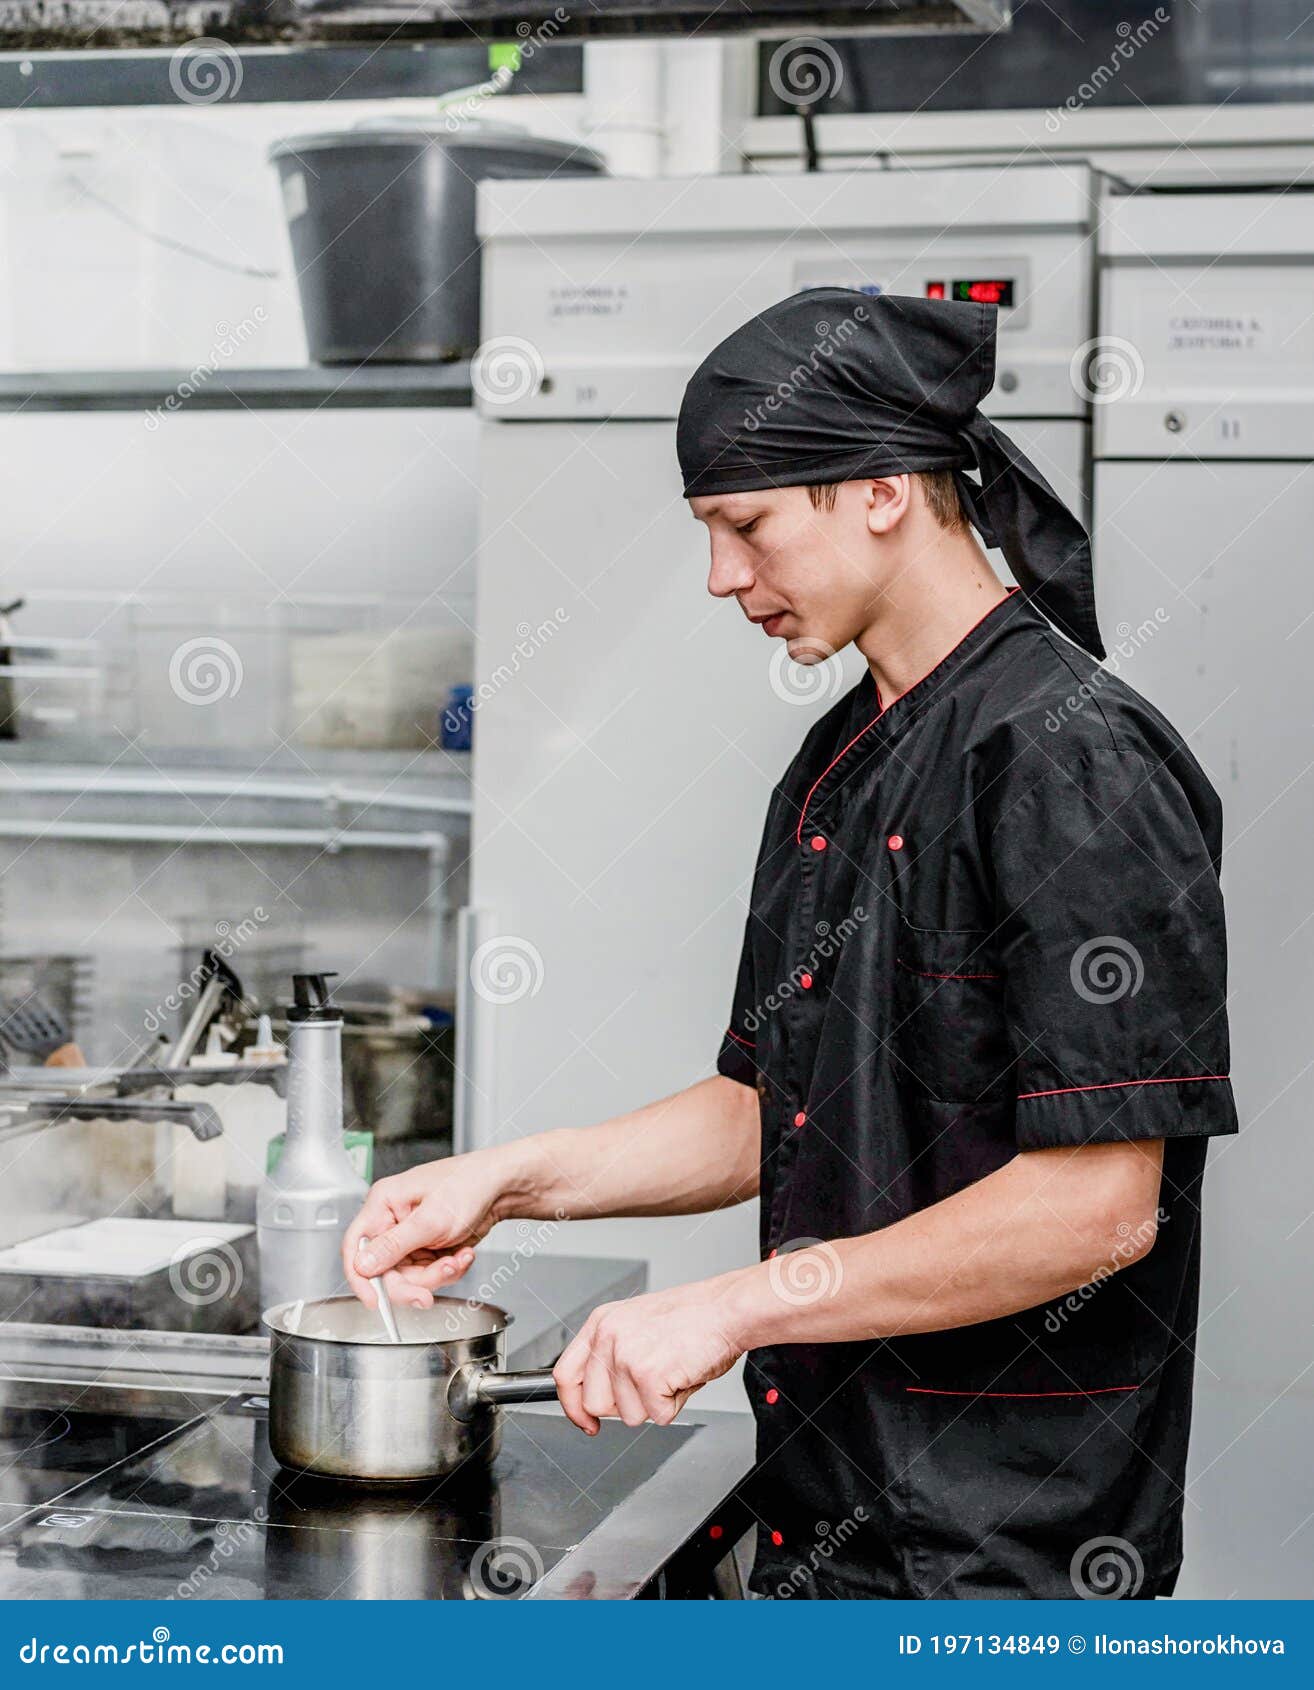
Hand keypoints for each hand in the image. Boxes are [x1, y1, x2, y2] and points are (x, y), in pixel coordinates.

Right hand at [342, 1153, 508, 1310]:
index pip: (356, 1245)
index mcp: (384, 1204)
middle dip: (412, 1282)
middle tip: (428, 1293)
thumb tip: (362, 1265)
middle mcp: (393, 1220)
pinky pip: (429, 1274)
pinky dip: (448, 1270)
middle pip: (385, 1270)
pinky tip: (463, 1255)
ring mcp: (411, 1236)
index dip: (361, 1277)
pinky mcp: (428, 1247)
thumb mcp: (431, 1219)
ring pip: (410, 1276)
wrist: (503, 1187)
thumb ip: (395, 1245)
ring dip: (437, 1275)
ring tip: (458, 1260)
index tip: (374, 1301)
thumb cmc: (470, 1183)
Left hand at [553, 1274, 748, 1432]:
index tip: (585, 1422)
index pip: (566, 1375)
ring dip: (654, 1405)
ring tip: (672, 1372)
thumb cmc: (694, 1317)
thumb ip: (613, 1357)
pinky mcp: (648, 1375)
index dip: (573, 1407)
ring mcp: (625, 1356)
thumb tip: (604, 1397)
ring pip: (628, 1415)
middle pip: (594, 1404)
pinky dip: (674, 1405)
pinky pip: (657, 1417)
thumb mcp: (638, 1325)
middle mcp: (608, 1337)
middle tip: (651, 1386)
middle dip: (625, 1406)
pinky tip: (683, 1377)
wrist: (726, 1309)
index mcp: (601, 1323)